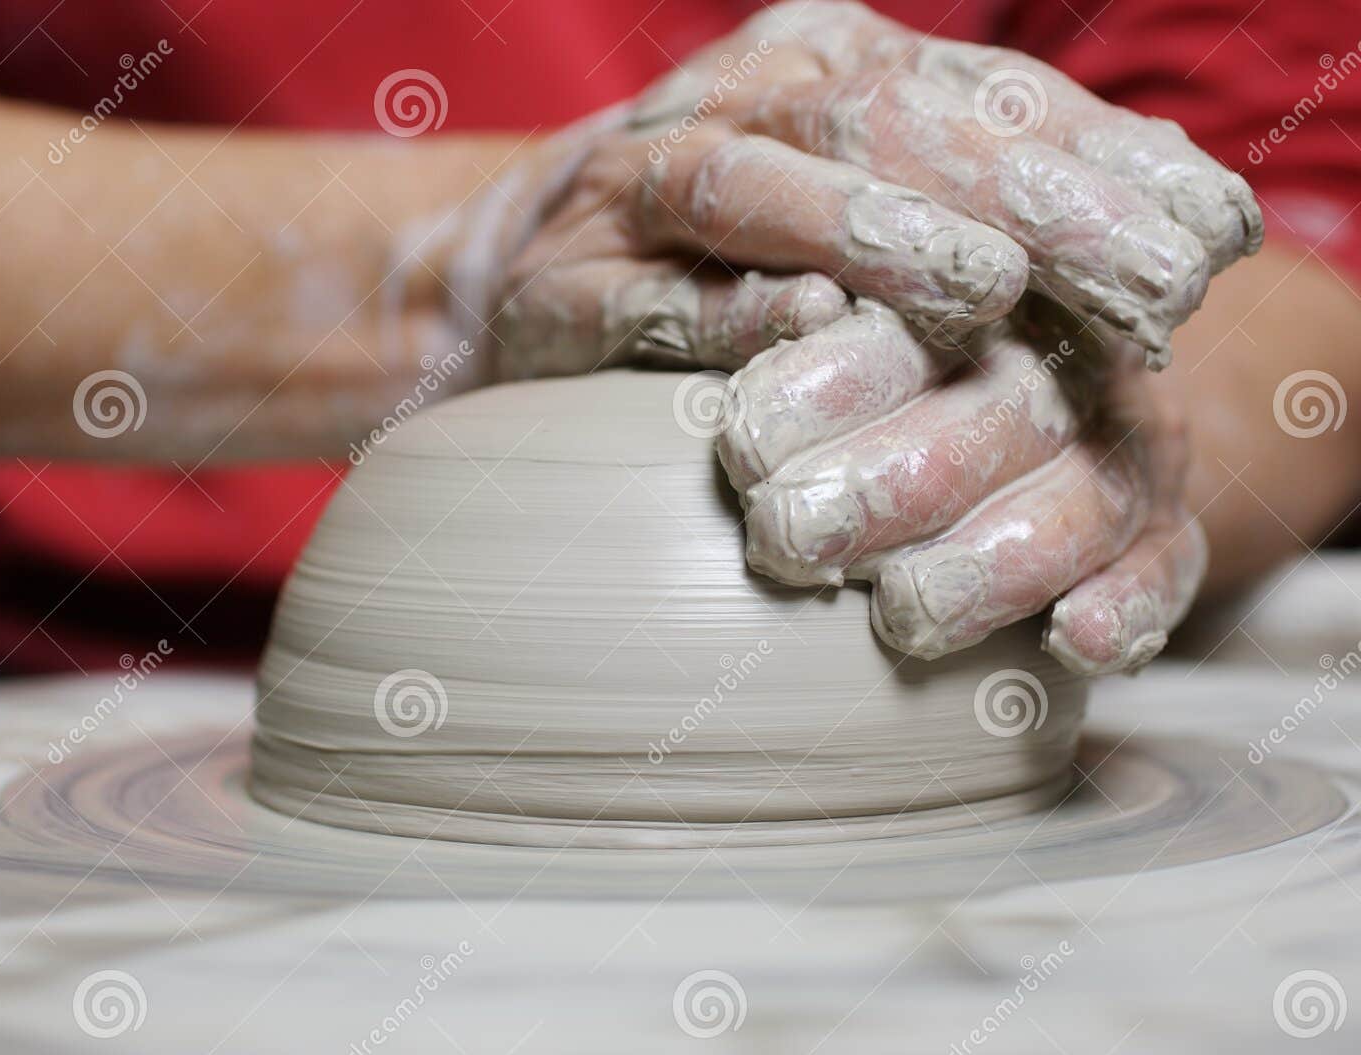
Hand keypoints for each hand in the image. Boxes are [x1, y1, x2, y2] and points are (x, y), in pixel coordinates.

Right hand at [492, 0, 1259, 380]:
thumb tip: (1163, 236)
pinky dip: (731, 306)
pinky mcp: (576, 279)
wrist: (515, 262)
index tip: (1213, 233)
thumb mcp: (864, 186)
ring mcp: (647, 179)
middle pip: (893, 122)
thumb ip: (984, 198)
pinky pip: (658, 290)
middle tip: (1146, 276)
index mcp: (836, 59)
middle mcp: (746, 93)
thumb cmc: (728, 239)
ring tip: (990, 286)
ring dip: (875, 227)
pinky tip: (811, 321)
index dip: (1106, 159)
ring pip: (761, 180)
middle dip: (1029, 196)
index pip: (987, 97)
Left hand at [720, 297, 1208, 675]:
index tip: (747, 438)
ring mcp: (1123, 451)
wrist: (1084, 355)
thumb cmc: (902, 347)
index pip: (915, 324)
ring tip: (906, 611)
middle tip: (786, 536)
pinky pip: (1164, 572)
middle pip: (993, 418)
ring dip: (988, 567)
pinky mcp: (1164, 533)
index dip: (831, 382)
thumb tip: (775, 316)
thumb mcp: (851, 307)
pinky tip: (1076, 638)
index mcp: (980, 287)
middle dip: (884, 488)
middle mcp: (1062, 360)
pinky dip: (1128, 610)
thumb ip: (790, 309)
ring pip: (1075, 507)